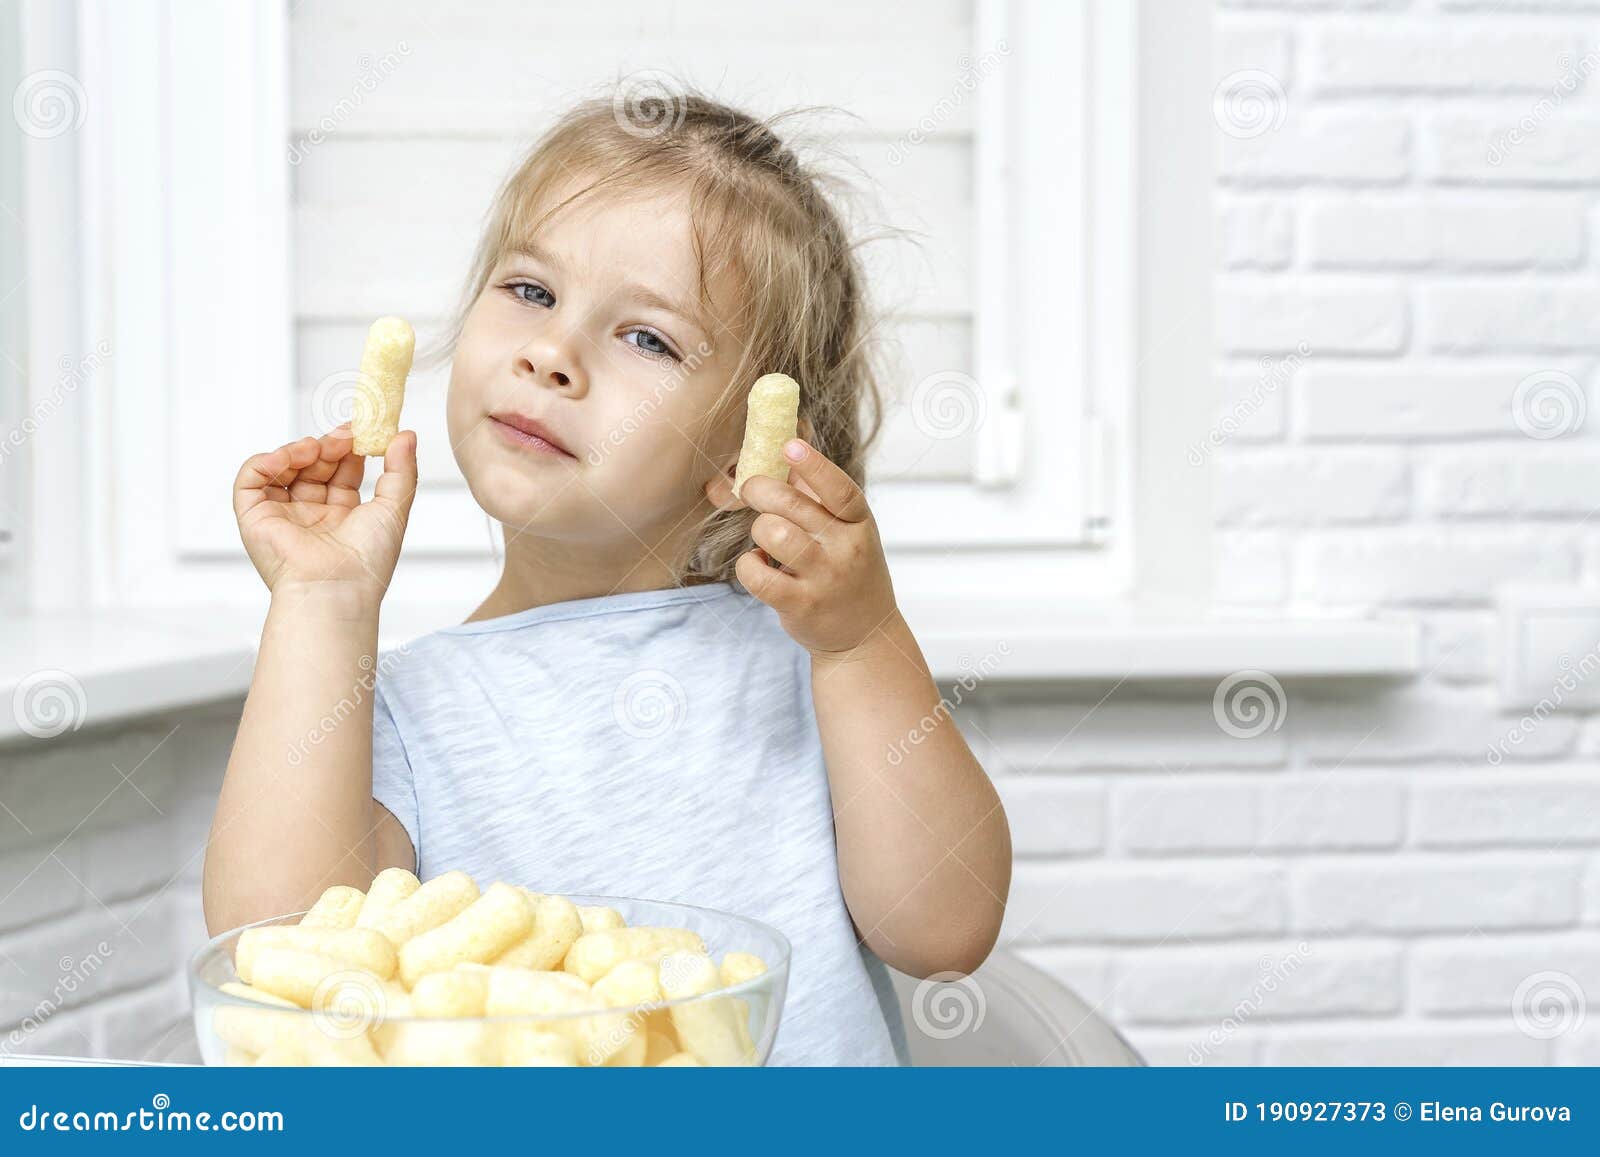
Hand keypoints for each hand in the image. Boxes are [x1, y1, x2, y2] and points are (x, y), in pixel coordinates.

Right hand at [233, 424, 417, 602]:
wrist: (337, 587)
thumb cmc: (368, 559)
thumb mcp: (396, 507)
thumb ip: (402, 469)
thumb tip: (406, 434)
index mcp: (343, 518)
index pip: (342, 472)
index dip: (350, 448)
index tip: (361, 428)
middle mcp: (311, 517)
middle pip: (314, 467)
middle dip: (328, 445)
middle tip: (343, 435)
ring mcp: (283, 517)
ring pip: (284, 469)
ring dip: (300, 450)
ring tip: (317, 448)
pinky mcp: (255, 519)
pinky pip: (250, 481)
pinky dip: (264, 462)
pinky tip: (287, 457)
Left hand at [726, 439, 897, 657]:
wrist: (864, 635)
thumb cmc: (849, 573)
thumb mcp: (848, 533)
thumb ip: (820, 497)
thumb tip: (789, 451)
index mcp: (859, 524)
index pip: (840, 490)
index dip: (814, 465)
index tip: (790, 445)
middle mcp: (846, 549)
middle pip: (792, 505)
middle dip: (760, 489)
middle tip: (750, 489)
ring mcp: (824, 579)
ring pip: (773, 534)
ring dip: (758, 529)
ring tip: (765, 539)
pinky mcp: (800, 605)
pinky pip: (758, 575)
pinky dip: (748, 565)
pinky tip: (759, 565)